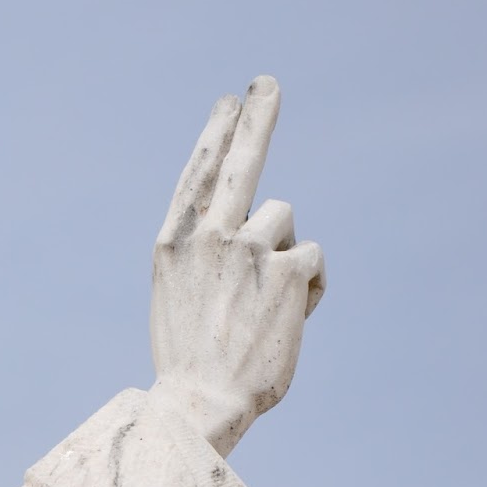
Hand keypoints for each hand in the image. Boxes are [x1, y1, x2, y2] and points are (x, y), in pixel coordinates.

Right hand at [150, 76, 325, 455]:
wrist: (200, 402)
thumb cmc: (190, 360)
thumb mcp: (179, 297)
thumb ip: (206, 254)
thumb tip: (258, 224)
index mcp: (174, 243)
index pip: (198, 174)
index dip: (216, 135)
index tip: (230, 104)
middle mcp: (209, 235)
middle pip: (242, 159)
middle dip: (257, 116)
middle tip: (267, 83)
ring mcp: (249, 247)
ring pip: (285, 220)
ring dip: (283, 255)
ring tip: (262, 307)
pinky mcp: (289, 268)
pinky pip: (313, 258)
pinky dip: (307, 289)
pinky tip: (285, 320)